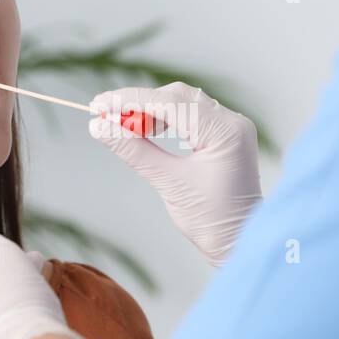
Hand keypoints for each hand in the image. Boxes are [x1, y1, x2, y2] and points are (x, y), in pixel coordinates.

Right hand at [88, 82, 261, 266]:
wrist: (239, 242)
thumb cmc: (211, 220)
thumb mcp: (168, 183)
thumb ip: (134, 151)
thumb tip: (99, 128)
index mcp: (225, 132)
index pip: (170, 102)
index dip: (130, 101)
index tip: (99, 105)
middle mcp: (232, 122)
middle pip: (177, 96)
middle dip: (139, 103)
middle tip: (105, 115)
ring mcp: (230, 128)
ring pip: (182, 103)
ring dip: (150, 111)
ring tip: (123, 127)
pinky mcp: (223, 136)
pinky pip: (190, 116)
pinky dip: (165, 120)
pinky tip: (146, 131)